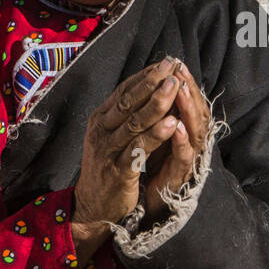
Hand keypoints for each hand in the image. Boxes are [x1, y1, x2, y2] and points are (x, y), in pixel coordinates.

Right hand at [73, 59, 186, 231]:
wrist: (93, 207)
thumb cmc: (108, 166)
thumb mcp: (110, 136)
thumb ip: (125, 114)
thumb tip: (148, 84)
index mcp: (100, 120)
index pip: (124, 91)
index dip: (146, 75)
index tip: (167, 62)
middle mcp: (101, 132)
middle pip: (129, 103)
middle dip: (152, 83)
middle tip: (173, 68)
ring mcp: (108, 152)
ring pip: (134, 123)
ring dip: (157, 104)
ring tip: (175, 88)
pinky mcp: (118, 172)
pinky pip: (138, 150)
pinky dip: (156, 136)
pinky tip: (173, 125)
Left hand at [141, 60, 209, 222]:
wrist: (141, 203)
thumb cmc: (150, 165)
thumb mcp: (154, 135)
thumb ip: (159, 114)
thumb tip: (156, 84)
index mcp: (183, 131)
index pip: (189, 102)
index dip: (184, 82)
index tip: (175, 62)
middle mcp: (189, 143)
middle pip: (196, 112)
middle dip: (188, 90)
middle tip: (179, 71)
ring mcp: (187, 159)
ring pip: (193, 131)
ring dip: (187, 110)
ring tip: (180, 91)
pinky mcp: (179, 177)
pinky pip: (183, 157)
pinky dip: (180, 141)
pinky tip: (176, 127)